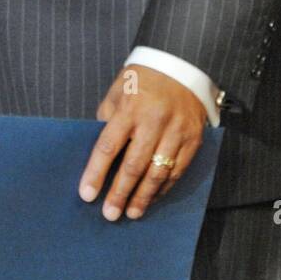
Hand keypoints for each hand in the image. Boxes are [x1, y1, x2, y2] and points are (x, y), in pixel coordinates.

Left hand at [78, 63, 206, 220]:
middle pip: (134, 165)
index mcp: (130, 108)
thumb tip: (99, 153)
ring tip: (131, 213)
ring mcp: (176, 131)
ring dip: (143, 197)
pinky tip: (152, 198)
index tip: (87, 194)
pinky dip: (163, 188)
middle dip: (119, 193)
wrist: (182, 65)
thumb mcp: (118, 91)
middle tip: (109, 214)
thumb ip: (108, 119)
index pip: (108, 146)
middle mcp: (154, 121)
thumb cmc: (142, 80)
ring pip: (158, 172)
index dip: (96, 172)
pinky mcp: (193, 139)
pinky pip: (177, 170)